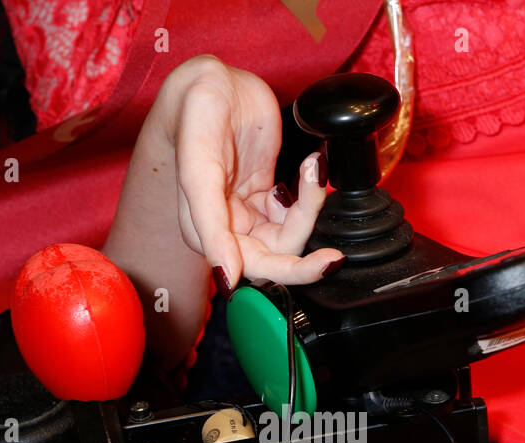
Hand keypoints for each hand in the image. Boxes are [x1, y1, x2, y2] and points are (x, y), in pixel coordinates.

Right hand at [153, 55, 342, 290]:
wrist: (212, 81)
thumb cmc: (195, 116)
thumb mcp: (199, 169)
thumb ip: (210, 225)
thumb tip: (227, 279)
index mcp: (204, 232)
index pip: (253, 268)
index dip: (292, 270)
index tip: (327, 263)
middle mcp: (227, 229)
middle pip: (278, 256)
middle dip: (305, 234)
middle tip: (329, 229)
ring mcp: (249, 212)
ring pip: (291, 232)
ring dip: (309, 206)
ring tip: (313, 169)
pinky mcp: (267, 195)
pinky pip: (296, 210)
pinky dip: (309, 193)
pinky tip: (310, 167)